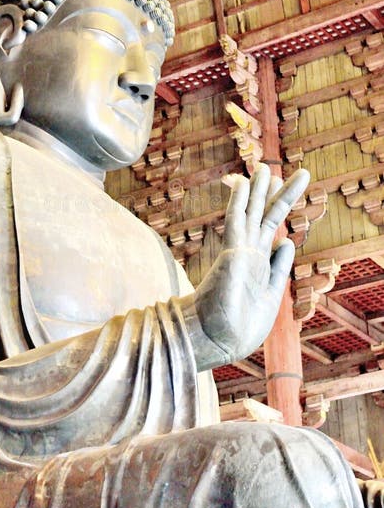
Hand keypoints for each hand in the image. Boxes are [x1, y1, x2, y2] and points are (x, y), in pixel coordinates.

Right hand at [186, 164, 308, 369]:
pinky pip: (236, 220)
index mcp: (259, 264)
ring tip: (265, 167)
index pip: (271, 230)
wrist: (220, 340)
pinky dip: (240, 200)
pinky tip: (243, 181)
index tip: (284, 191)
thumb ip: (279, 268)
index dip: (278, 210)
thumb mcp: (271, 295)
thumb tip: (287, 241)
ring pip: (253, 213)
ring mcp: (240, 251)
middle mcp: (249, 253)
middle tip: (278, 169)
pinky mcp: (232, 253)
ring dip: (260, 189)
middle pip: (265, 216)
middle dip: (275, 192)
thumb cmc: (241, 326)